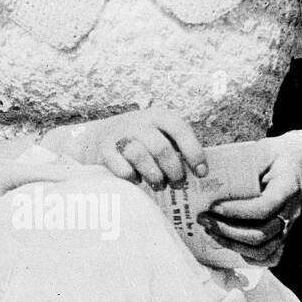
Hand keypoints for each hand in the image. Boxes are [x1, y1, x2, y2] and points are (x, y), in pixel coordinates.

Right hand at [43, 108, 207, 189]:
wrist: (99, 136)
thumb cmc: (142, 141)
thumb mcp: (160, 134)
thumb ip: (177, 147)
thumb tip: (200, 171)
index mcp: (158, 116)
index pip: (179, 129)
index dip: (193, 152)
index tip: (201, 173)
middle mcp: (138, 122)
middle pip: (161, 148)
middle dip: (173, 171)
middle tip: (177, 184)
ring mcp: (119, 134)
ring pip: (140, 156)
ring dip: (154, 176)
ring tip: (158, 185)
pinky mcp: (104, 150)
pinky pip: (121, 168)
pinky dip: (132, 177)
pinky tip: (137, 180)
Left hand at [200, 134, 301, 267]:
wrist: (297, 162)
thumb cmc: (273, 156)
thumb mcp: (260, 150)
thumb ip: (240, 162)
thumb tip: (207, 173)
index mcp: (287, 188)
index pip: (264, 207)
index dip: (237, 211)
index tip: (213, 206)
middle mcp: (291, 212)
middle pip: (262, 234)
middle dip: (227, 230)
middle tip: (203, 219)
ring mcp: (288, 227)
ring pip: (263, 249)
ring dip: (232, 244)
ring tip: (210, 230)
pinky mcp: (282, 235)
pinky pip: (269, 257)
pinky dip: (246, 255)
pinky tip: (226, 242)